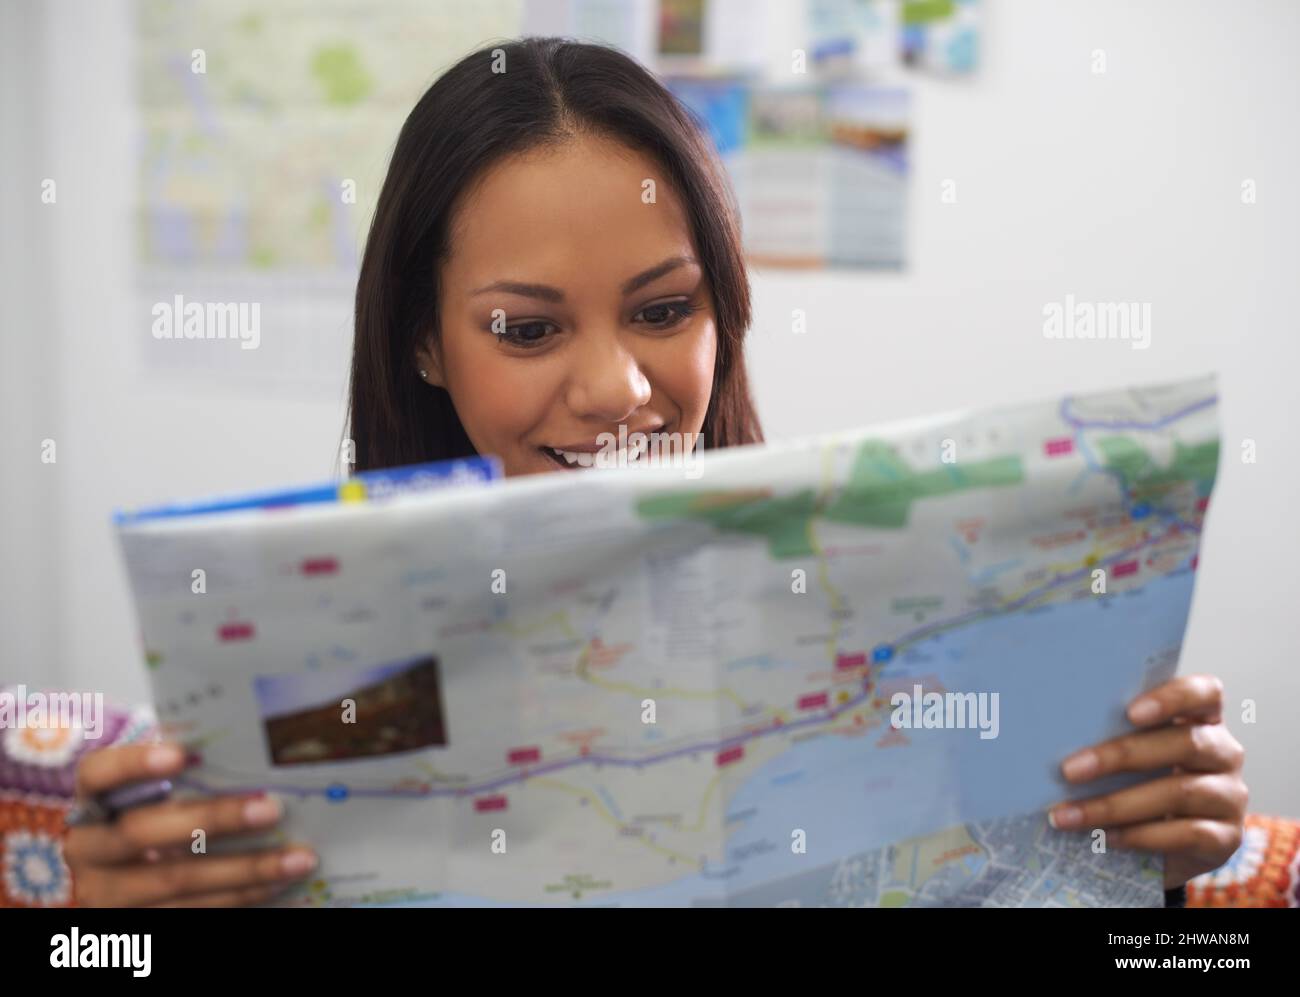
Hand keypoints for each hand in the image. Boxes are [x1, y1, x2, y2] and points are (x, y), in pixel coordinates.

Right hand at [65, 742, 317, 906]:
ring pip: (176, 882)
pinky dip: (242, 895)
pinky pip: (194, 911)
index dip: (133, 764)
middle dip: (211, 820)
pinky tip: (279, 881)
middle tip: (269, 809)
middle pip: (142, 833)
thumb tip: (246, 748)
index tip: (180, 755)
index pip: (98, 775)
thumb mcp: (149, 794)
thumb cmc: (149, 816)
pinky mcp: (137, 925)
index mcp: (90, 803)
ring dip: (245, 870)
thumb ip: (183, 773)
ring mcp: (109, 895)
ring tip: (297, 857)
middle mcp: (89, 851)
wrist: (117, 879)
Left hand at [1049, 674, 1247, 888]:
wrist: (1163, 846)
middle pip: (1183, 743)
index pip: (1205, 692)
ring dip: (1115, 805)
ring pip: (1179, 792)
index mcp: (1202, 719)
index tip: (1130, 711)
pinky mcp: (1226, 838)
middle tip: (1068, 770)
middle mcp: (1223, 752)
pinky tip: (1105, 837)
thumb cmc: (1136, 783)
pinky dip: (1140, 835)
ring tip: (1068, 814)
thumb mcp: (1128, 755)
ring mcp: (1229, 796)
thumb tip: (1046, 729)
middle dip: (1120, 756)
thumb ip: (1109, 734)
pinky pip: (1187, 834)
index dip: (1172, 698)